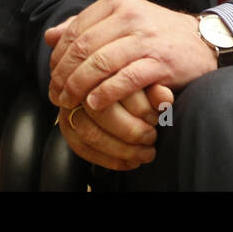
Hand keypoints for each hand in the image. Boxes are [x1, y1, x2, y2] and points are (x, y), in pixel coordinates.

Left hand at [45, 0, 216, 111]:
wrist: (204, 41)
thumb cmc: (157, 33)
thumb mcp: (122, 20)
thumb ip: (86, 26)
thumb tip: (49, 36)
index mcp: (117, 3)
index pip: (75, 29)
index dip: (58, 56)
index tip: (51, 75)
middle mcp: (130, 16)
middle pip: (84, 47)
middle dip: (64, 74)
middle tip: (55, 94)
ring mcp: (146, 39)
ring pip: (100, 63)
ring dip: (79, 86)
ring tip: (70, 102)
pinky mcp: (160, 62)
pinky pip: (125, 80)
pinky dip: (105, 94)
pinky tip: (94, 104)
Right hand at [56, 84, 173, 171]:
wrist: (117, 89)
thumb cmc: (137, 84)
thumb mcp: (149, 83)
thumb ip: (155, 89)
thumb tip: (164, 97)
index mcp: (100, 69)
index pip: (116, 89)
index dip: (139, 108)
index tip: (155, 118)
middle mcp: (80, 86)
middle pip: (100, 112)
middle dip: (130, 131)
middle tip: (151, 137)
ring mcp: (70, 108)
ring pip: (90, 133)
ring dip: (121, 149)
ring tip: (145, 153)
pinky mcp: (67, 127)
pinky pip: (83, 148)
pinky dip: (109, 160)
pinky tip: (129, 162)